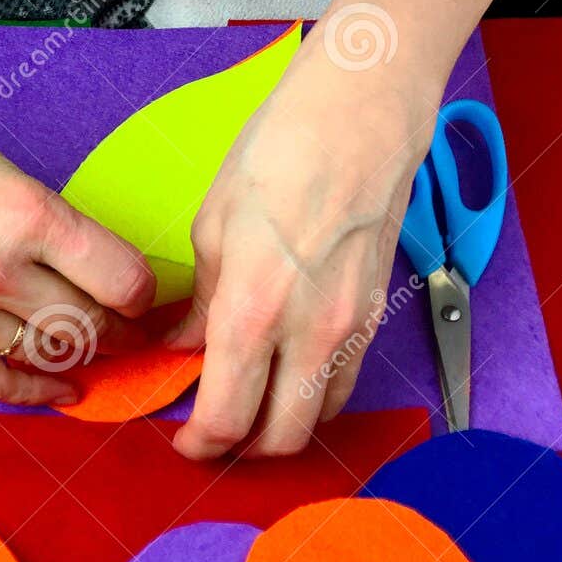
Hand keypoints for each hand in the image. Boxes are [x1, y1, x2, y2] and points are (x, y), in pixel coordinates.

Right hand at [0, 95, 156, 405]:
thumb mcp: (13, 174)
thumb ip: (59, 227)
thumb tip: (110, 275)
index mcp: (30, 215)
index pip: (121, 281)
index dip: (144, 296)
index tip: (144, 297)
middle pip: (90, 325)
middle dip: (122, 334)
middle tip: (133, 332)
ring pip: (48, 354)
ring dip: (82, 358)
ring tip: (98, 349)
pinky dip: (34, 391)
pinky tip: (63, 390)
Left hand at [167, 42, 435, 458]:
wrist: (361, 113)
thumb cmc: (280, 154)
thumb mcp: (212, 230)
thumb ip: (201, 308)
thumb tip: (186, 350)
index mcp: (252, 313)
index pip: (225, 419)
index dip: (199, 443)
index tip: (183, 440)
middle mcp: (309, 334)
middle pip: (279, 440)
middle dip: (240, 448)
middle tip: (213, 432)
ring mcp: (352, 329)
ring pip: (317, 419)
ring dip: (281, 425)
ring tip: (249, 403)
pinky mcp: (377, 316)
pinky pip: (344, 383)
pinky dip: (312, 395)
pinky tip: (286, 373)